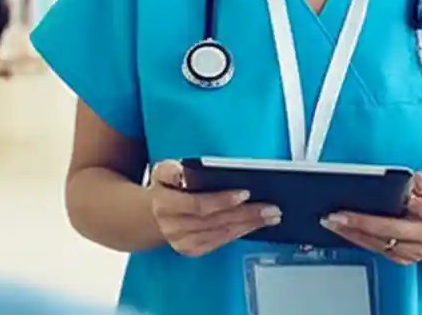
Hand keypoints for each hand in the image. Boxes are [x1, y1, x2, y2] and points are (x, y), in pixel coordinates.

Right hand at [148, 160, 282, 257]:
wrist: (151, 217)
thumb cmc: (164, 189)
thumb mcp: (161, 172)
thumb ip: (171, 170)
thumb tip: (183, 172)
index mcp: (165, 205)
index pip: (198, 205)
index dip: (222, 200)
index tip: (245, 193)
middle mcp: (173, 227)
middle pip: (215, 221)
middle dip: (246, 214)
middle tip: (270, 207)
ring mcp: (183, 242)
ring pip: (221, 233)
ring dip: (249, 224)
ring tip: (270, 216)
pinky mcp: (192, 250)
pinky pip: (220, 242)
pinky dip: (240, 232)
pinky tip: (254, 225)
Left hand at [322, 166, 421, 265]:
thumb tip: (418, 181)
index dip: (414, 205)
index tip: (393, 198)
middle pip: (394, 230)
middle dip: (363, 222)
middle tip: (338, 213)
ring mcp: (417, 250)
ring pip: (382, 244)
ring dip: (353, 232)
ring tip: (330, 221)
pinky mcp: (406, 258)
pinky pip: (378, 251)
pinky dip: (357, 240)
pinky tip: (340, 230)